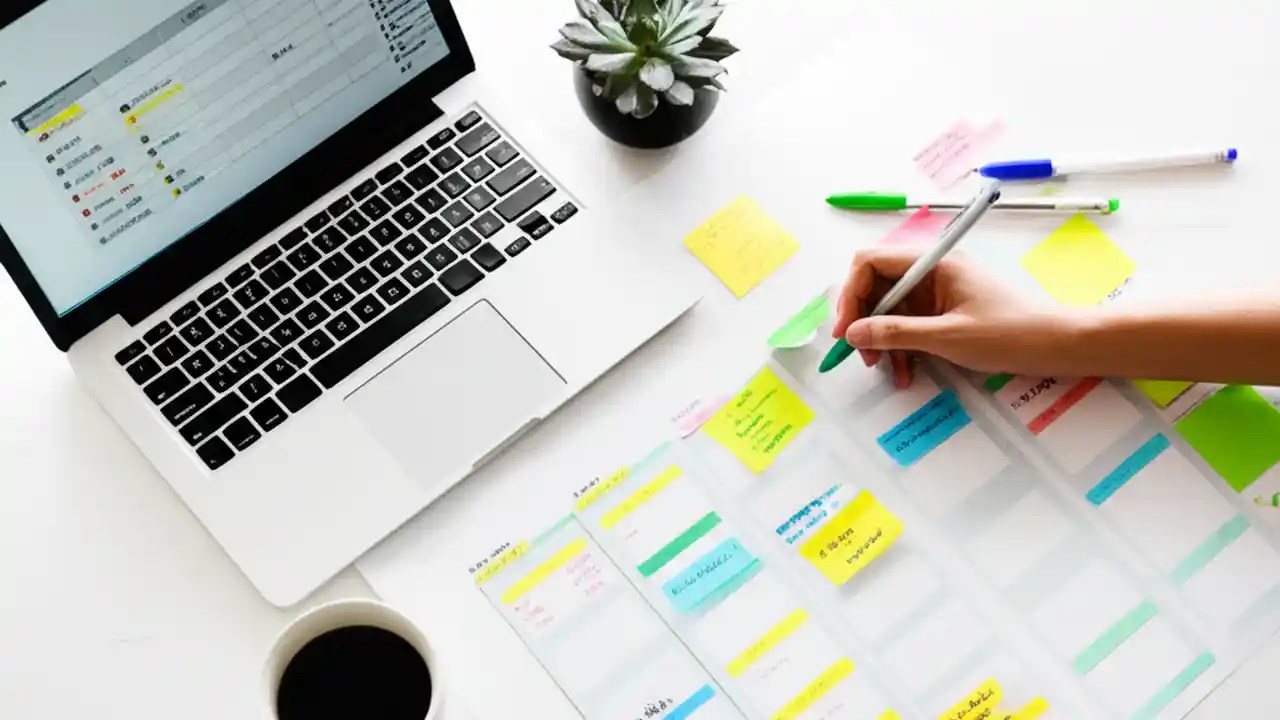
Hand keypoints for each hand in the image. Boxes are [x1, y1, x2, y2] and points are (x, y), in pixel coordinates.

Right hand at [832, 246, 1081, 387]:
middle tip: (862, 356)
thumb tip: (853, 333)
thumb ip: (896, 333)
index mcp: (933, 263)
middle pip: (877, 287)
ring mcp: (939, 291)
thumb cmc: (1010, 334)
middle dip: (865, 322)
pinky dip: (903, 347)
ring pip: (892, 310)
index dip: (850, 295)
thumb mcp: (947, 337)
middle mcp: (932, 271)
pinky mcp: (946, 311)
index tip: (845, 331)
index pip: (871, 262)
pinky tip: (905, 372)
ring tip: (886, 371)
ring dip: (883, 340)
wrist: (1058, 344)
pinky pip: (911, 325)